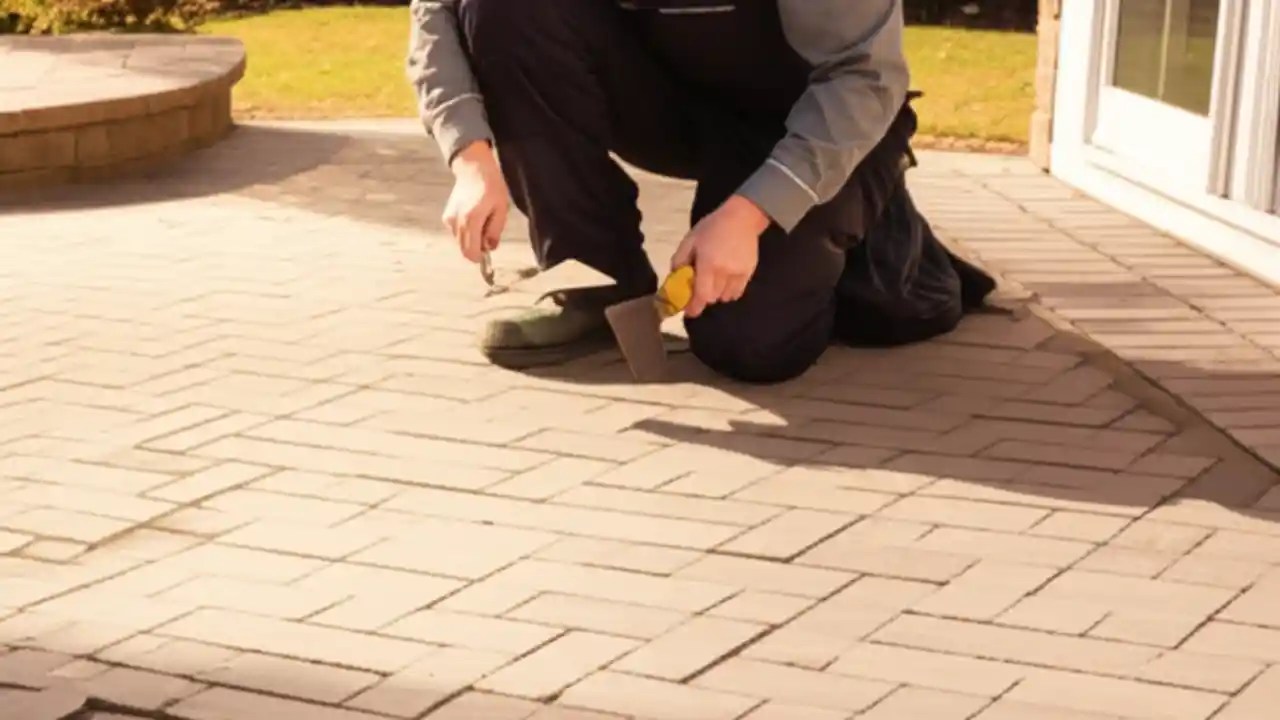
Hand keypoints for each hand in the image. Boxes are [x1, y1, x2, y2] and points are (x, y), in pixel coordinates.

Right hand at [444, 141, 509, 262]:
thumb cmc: (491, 187)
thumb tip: (490, 248)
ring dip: (472, 240)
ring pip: (460, 242)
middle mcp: (457, 222)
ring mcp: (449, 219)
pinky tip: (473, 218)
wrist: (473, 169)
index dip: (481, 258)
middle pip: (464, 250)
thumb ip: (495, 231)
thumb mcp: (501, 209)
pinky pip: (456, 233)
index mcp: (471, 220)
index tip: (489, 253)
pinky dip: (466, 232)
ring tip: (482, 222)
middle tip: (488, 235)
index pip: (471, 252)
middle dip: (477, 249)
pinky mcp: (446, 216)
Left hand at [669, 195, 769, 317]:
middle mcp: (724, 272)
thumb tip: (674, 278)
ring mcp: (739, 274)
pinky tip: (726, 281)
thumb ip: (680, 260)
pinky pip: (737, 293)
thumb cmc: (712, 227)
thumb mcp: (690, 240)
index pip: (701, 295)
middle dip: (704, 296)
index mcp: (708, 263)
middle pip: (712, 298)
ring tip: (714, 281)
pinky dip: (729, 292)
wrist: (742, 218)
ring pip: (725, 297)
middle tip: (700, 288)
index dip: (694, 307)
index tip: (689, 312)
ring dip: (717, 294)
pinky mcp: (749, 273)